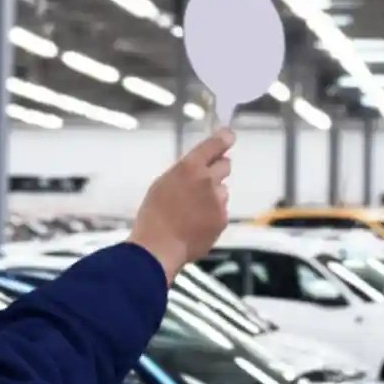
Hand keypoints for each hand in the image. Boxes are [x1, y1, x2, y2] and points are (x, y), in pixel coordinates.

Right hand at [129, 129, 234, 279]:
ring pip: (222, 191)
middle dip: (218, 169)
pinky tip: (196, 225)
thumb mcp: (163, 184)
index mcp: (190, 167)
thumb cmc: (154, 215)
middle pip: (226, 165)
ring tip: (192, 212)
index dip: (224, 138)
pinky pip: (221, 211)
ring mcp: (218, 201)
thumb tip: (200, 169)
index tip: (229, 135)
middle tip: (205, 181)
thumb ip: (185, 173)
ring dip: (213, 197)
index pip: (215, 145)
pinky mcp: (223, 219)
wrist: (159, 247)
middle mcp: (208, 180)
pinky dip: (212, 216)